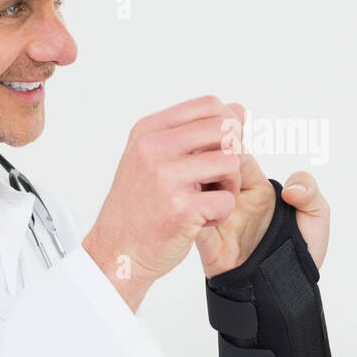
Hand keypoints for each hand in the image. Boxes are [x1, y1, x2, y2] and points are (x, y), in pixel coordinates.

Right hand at [82, 96, 242, 310]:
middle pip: (225, 130)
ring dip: (230, 186)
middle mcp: (154, 148)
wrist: (116, 251)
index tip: (224, 149)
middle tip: (220, 178)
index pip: (209, 106)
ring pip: (231, 163)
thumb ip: (194, 134)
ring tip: (209, 201)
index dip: (229, 125)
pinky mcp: (180, 209)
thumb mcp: (155, 159)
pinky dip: (221, 214)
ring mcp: (166, 178)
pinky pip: (227, 200)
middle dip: (234, 154)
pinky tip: (201, 221)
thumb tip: (240, 110)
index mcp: (148, 131)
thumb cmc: (139, 206)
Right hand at [194, 102, 329, 276]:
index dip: (232, 143)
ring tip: (212, 190)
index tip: (229, 140)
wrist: (282, 295)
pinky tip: (204, 213)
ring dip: (199, 180)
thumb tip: (292, 187)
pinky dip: (192, 211)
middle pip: (209, 163)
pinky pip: (188, 219)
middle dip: (211, 158)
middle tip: (220, 167)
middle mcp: (231, 197)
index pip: (236, 153)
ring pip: (193, 186)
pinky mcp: (204, 240)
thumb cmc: (297, 255)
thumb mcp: (316, 219)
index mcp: (256, 186)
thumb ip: (311, 192)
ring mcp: (215, 217)